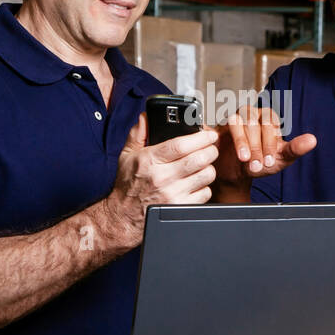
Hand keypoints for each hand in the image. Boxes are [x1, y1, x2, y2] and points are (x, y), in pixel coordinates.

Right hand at [103, 114, 218, 245]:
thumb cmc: (127, 185)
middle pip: (199, 159)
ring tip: (203, 165)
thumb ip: (138, 134)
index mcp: (150, 161)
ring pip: (206, 175)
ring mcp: (173, 194)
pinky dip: (204, 186)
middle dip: (211, 150)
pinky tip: (196, 183)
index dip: (200, 137)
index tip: (209, 134)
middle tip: (211, 148)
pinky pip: (205, 193)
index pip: (181, 145)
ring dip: (209, 168)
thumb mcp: (127, 156)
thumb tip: (146, 117)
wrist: (123, 216)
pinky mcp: (181, 207)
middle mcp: (162, 178)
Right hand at [213, 105, 316, 195]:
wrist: (238, 174)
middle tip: (257, 165)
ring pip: (236, 120)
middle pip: (254, 121)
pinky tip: (227, 150)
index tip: (269, 161)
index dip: (269, 142)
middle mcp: (252, 114)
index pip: (270, 122)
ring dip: (242, 141)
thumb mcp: (280, 160)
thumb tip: (312, 140)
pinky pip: (219, 126)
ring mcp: (234, 119)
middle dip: (256, 146)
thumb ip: (295, 149)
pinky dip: (224, 137)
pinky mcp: (219, 127)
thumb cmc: (260, 163)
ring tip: (245, 160)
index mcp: (269, 119)